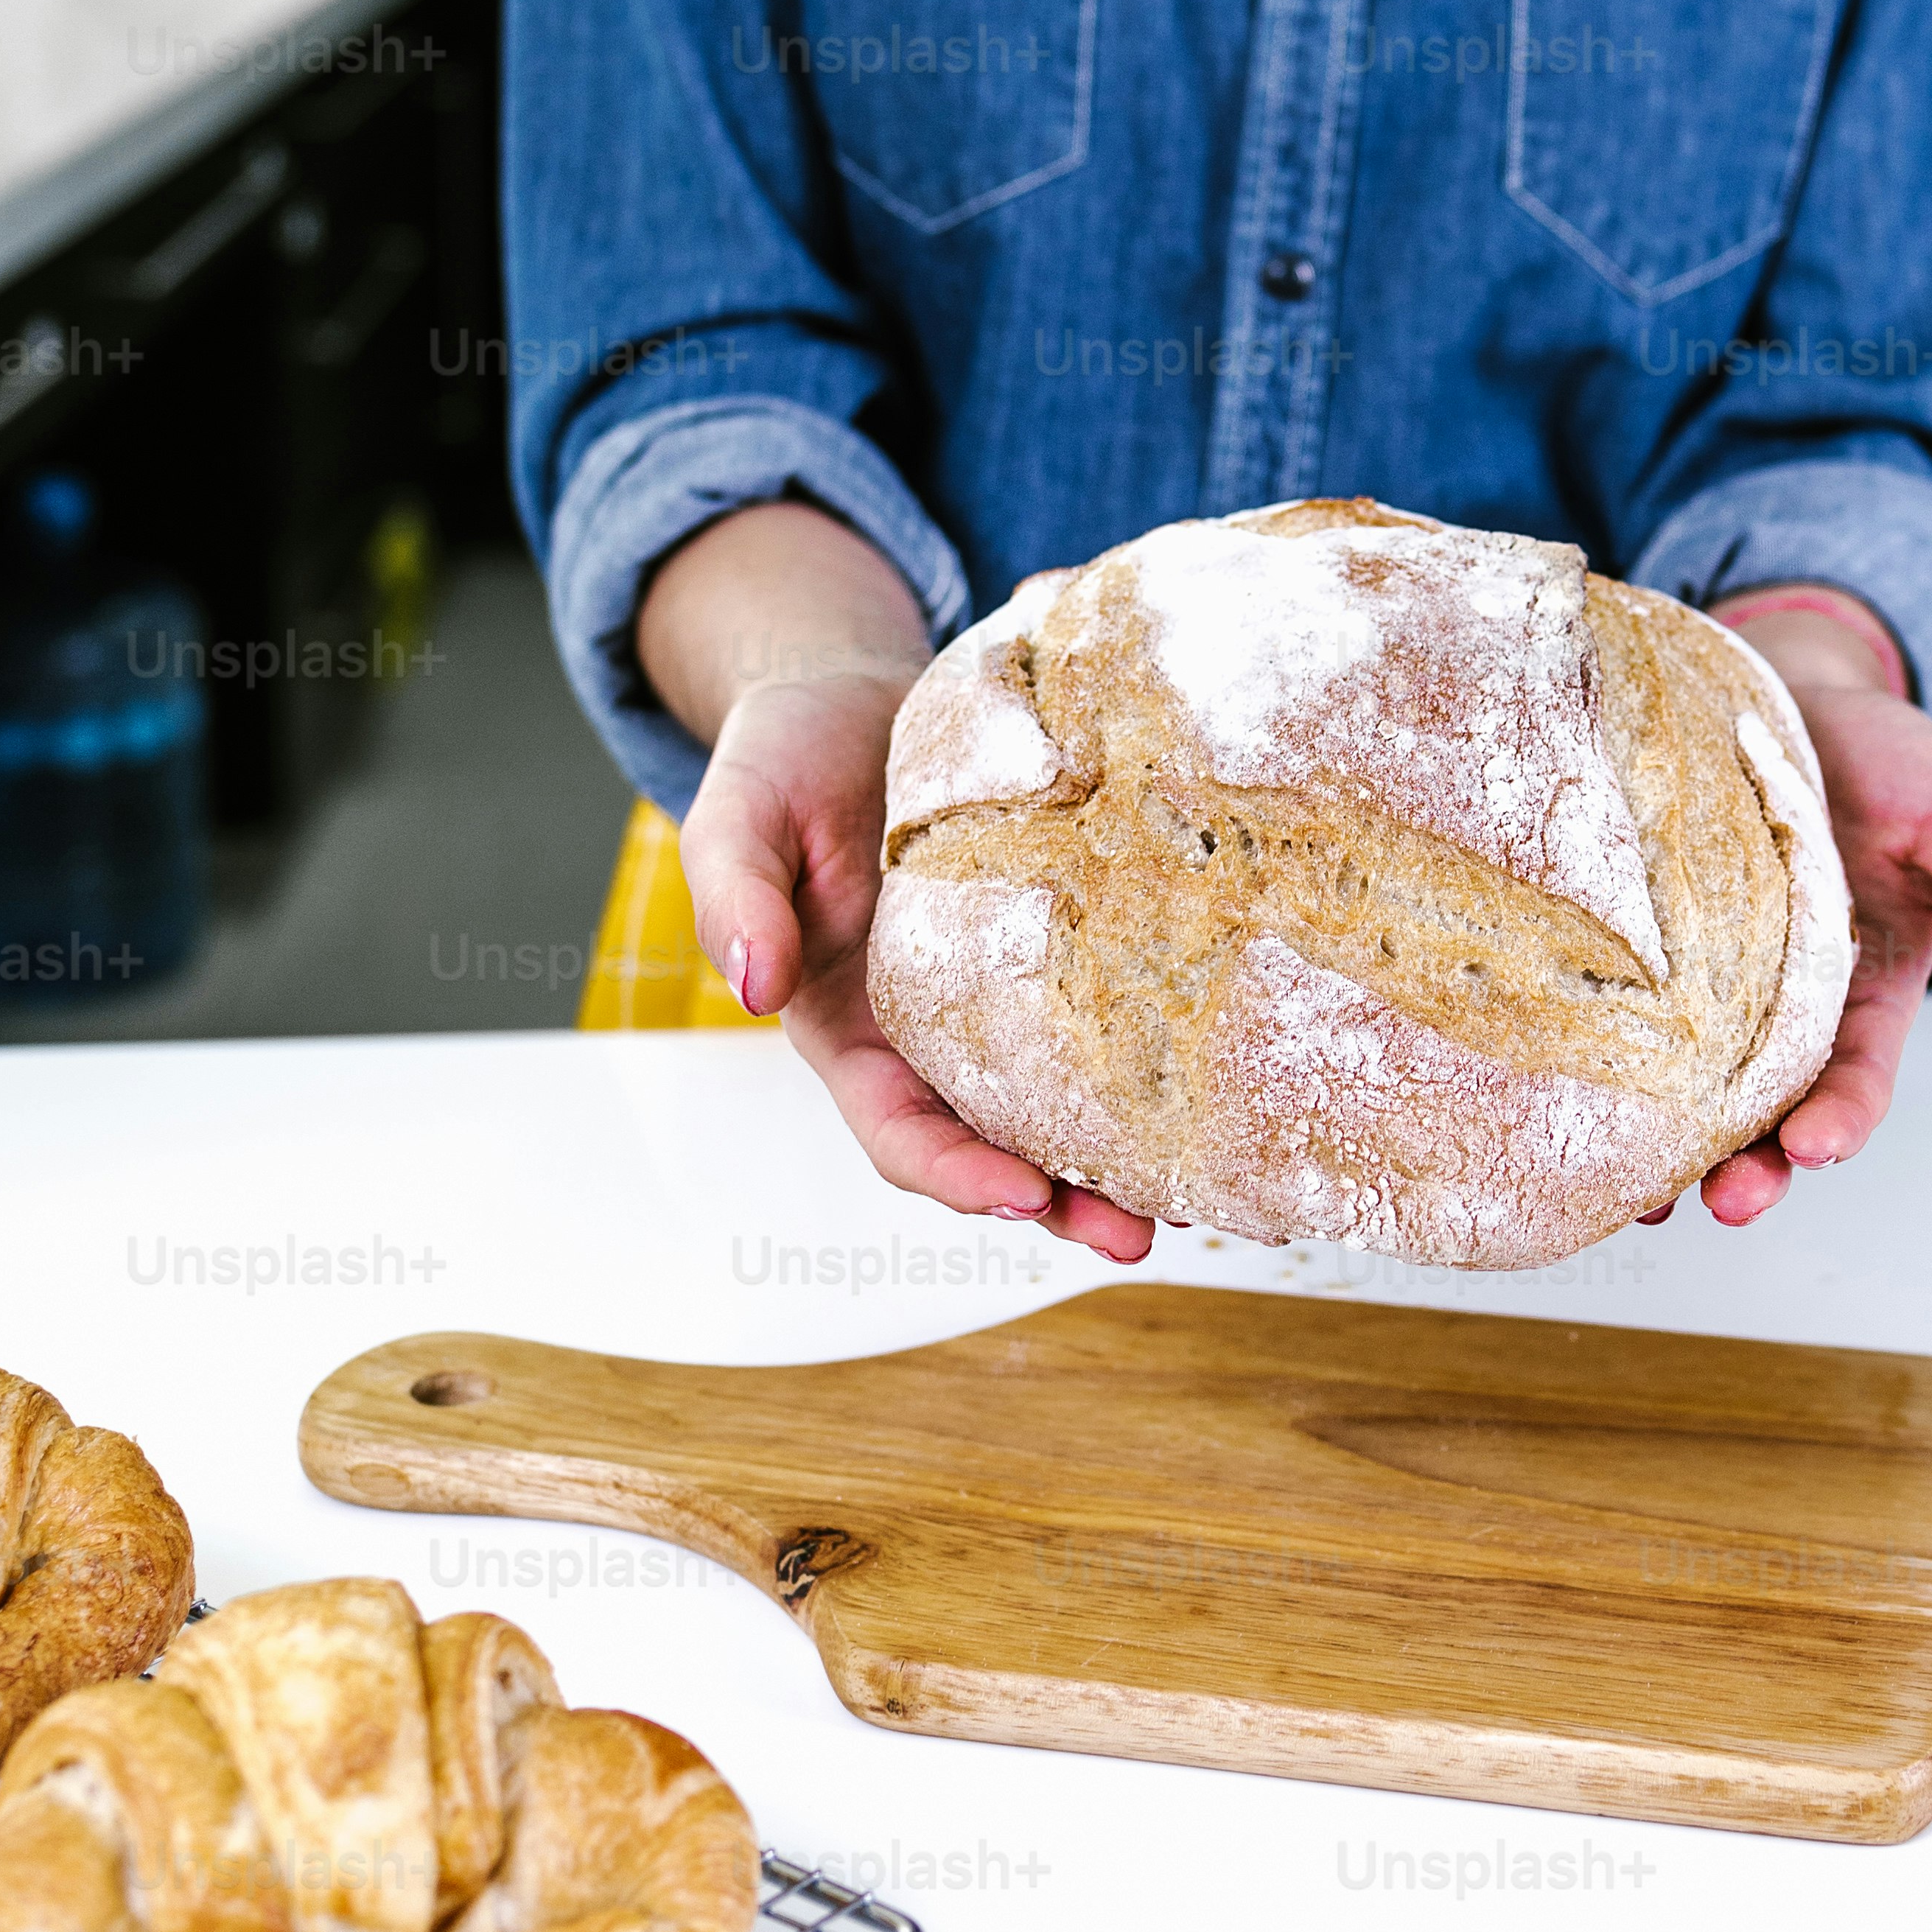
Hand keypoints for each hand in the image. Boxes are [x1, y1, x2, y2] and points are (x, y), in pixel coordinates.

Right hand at [646, 507, 1155, 1262]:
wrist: (850, 694)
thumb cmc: (784, 756)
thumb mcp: (736, 816)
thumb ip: (731, 897)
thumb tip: (751, 987)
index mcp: (846, 1028)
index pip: (897, 1129)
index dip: (952, 1172)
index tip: (1017, 1195)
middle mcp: (923, 1034)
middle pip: (990, 1142)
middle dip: (1058, 1202)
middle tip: (1137, 1236)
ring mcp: (990, 997)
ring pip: (1053, 1100)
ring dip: (1112, 1158)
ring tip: (1192, 1196)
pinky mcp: (1047, 944)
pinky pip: (1093, 1014)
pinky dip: (1139, 1058)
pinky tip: (1200, 1078)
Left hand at [1657, 593, 1931, 1230]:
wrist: (1794, 686)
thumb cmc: (1885, 756)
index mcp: (1867, 993)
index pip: (1858, 1081)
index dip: (1840, 1122)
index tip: (1815, 1147)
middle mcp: (1786, 1006)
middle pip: (1770, 1112)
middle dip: (1753, 1168)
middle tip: (1725, 1201)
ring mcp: (1714, 979)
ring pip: (1692, 1084)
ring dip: (1672, 1143)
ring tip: (1641, 1190)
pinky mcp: (1652, 939)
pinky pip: (1629, 1006)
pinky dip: (1607, 1057)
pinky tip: (1570, 1090)